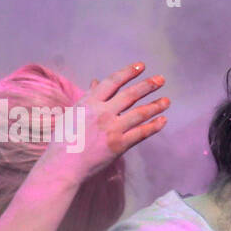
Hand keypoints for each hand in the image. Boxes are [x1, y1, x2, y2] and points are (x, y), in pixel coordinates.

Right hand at [44, 62, 168, 181]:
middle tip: (161, 79)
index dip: (129, 72)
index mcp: (89, 102)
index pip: (113, 82)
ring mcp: (112, 128)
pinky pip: (142, 133)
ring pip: (139, 113)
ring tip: (167, 101)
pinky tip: (163, 120)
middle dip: (148, 85)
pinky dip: (154, 126)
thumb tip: (97, 82)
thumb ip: (88, 97)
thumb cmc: (64, 138)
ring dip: (155, 106)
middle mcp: (102, 112)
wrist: (63, 164)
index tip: (141, 66)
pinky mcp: (119, 145)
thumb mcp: (74, 112)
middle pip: (130, 95)